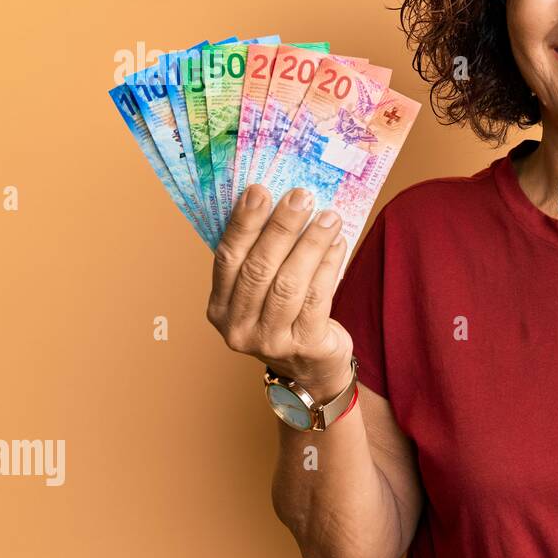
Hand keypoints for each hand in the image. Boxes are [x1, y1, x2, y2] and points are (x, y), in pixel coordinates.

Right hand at [207, 184, 353, 394]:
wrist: (311, 367)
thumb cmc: (286, 317)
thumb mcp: (261, 293)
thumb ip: (260, 256)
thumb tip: (279, 201)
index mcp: (219, 308)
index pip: (227, 258)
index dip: (244, 223)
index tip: (259, 190)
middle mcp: (238, 328)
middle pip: (259, 269)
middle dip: (281, 228)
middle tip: (301, 196)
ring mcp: (270, 341)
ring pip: (290, 283)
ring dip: (311, 244)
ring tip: (328, 216)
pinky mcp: (305, 345)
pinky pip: (318, 297)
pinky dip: (328, 265)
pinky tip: (338, 243)